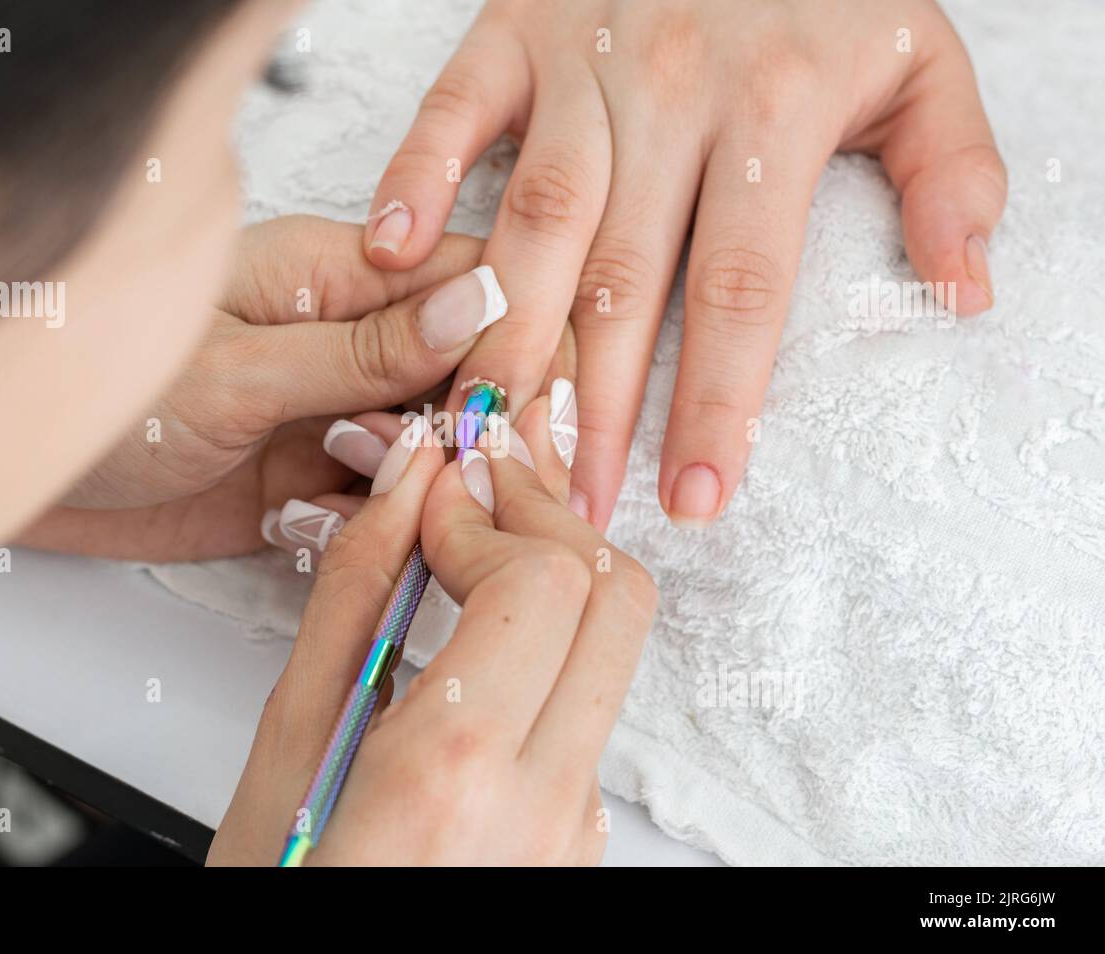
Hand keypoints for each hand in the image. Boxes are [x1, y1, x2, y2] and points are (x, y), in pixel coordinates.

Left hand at [17, 215, 497, 560]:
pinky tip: (298, 523)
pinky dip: (360, 528)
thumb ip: (364, 349)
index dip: (510, 337)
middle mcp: (341, 340)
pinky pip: (379, 507)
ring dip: (406, 484)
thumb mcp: (238, 369)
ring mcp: (329, 413)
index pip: (468, 280)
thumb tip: (480, 307)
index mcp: (330, 273)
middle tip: (428, 468)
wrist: (13, 475)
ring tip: (338, 492)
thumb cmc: (91, 385)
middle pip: (463, 372)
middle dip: (462, 427)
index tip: (511, 401)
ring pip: (429, 448)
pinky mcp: (310, 482)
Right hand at [208, 392, 655, 864]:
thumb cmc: (289, 893)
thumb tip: (403, 491)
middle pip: (614, 599)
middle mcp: (542, 802)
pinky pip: (585, 709)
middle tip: (475, 489)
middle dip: (544, 517)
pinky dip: (543, 645)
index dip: (487, 508)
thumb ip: (354, 600)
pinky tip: (479, 635)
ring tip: (469, 549)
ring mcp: (573, 826)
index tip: (433, 488)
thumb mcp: (289, 747)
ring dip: (550, 575)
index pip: (541, 581)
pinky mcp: (577, 836)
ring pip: (610, 650)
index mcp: (454, 772)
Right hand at [362, 0, 1005, 530]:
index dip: (713, 402)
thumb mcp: (921, 59)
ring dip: (502, 335)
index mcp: (775, 114)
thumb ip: (954, 170)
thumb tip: (965, 289)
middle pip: (622, 280)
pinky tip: (393, 260)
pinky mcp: (515, 31)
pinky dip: (416, 177)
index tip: (693, 496)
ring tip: (480, 432)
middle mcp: (671, 97)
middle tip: (565, 503)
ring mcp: (582, 64)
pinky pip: (455, 109)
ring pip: (535, 221)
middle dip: (594, 406)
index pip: (742, 290)